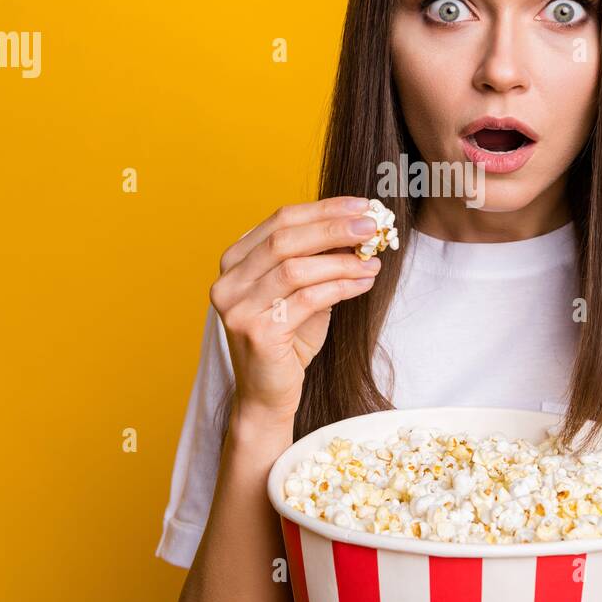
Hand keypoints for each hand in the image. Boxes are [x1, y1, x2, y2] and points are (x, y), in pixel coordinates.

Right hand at [210, 196, 382, 427]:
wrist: (268, 396)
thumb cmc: (287, 340)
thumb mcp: (303, 291)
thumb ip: (320, 260)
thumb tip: (359, 227)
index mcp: (235, 261)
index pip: (280, 219)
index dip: (323, 209)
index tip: (361, 205)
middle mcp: (228, 280)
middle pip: (285, 238)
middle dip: (334, 228)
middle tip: (372, 226)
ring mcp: (237, 307)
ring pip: (295, 268)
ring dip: (342, 261)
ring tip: (373, 261)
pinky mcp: (255, 332)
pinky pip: (307, 299)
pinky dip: (340, 287)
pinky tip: (363, 284)